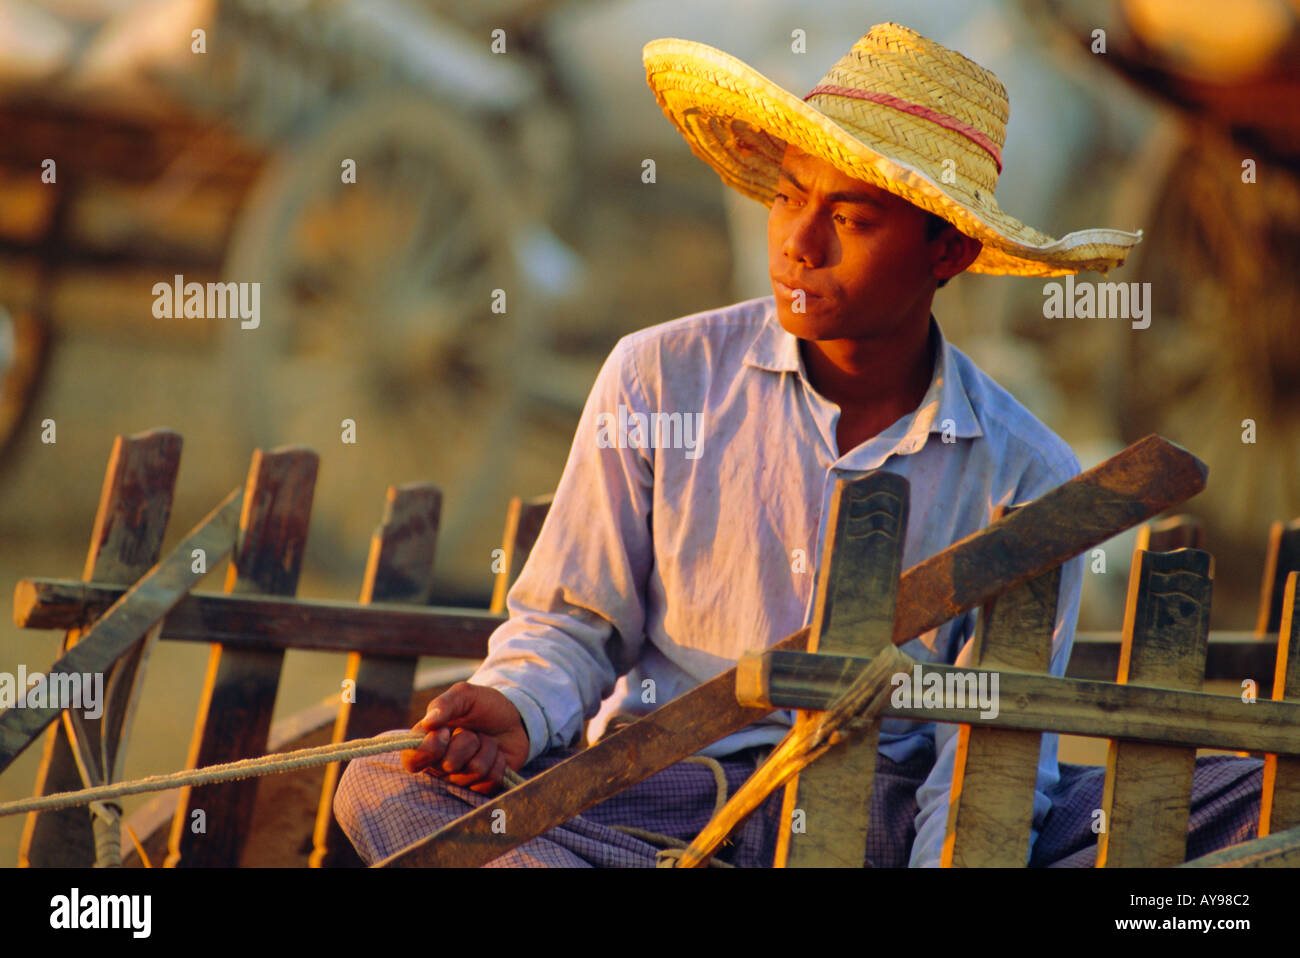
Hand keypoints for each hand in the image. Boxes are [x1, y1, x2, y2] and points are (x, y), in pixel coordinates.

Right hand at [401, 682, 529, 793]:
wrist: (514, 716)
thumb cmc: (483, 705)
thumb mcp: (463, 695)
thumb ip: (443, 704)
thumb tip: (428, 723)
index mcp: (428, 743)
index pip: (411, 760)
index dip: (428, 750)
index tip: (445, 732)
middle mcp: (441, 765)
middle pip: (449, 765)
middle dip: (468, 741)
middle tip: (472, 731)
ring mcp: (462, 778)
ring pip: (474, 770)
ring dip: (487, 748)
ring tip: (486, 739)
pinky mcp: (483, 786)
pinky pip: (491, 780)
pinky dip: (499, 761)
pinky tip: (497, 753)